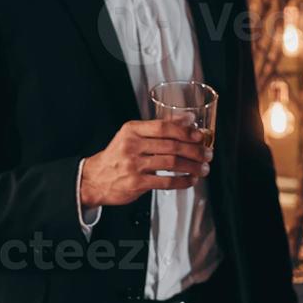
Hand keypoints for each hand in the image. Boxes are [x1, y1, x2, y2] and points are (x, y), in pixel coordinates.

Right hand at [79, 120, 210, 207]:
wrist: (95, 178)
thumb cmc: (118, 156)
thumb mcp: (133, 136)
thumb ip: (158, 128)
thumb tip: (188, 119)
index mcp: (132, 130)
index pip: (163, 127)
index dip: (185, 130)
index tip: (201, 134)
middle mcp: (132, 146)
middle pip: (171, 146)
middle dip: (195, 150)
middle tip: (208, 154)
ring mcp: (133, 165)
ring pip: (172, 163)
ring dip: (193, 166)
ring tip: (204, 168)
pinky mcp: (136, 183)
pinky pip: (166, 182)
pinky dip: (183, 181)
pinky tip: (191, 180)